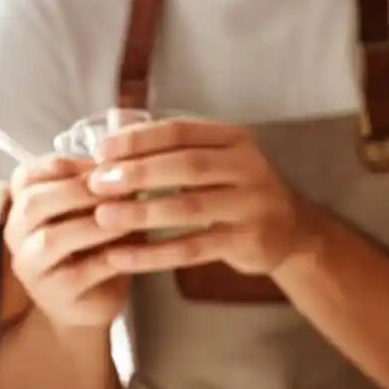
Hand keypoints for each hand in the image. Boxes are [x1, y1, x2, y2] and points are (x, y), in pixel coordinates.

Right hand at [4, 155, 133, 326]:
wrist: (93, 302)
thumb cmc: (94, 247)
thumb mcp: (93, 209)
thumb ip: (97, 185)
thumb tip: (125, 152)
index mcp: (22, 205)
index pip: (27, 175)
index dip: (64, 165)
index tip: (102, 164)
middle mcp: (17, 234)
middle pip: (34, 202)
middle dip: (79, 190)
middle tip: (120, 186)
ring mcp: (32, 267)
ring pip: (52, 238)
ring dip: (95, 223)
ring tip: (132, 215)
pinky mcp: (56, 294)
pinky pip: (79, 272)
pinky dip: (109, 256)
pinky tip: (137, 247)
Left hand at [88, 118, 311, 275]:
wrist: (290, 231)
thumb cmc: (237, 192)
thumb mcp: (218, 161)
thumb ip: (175, 152)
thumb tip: (112, 144)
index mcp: (235, 139)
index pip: (181, 131)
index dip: (139, 140)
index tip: (102, 151)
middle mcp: (249, 168)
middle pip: (186, 165)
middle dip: (137, 173)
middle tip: (97, 184)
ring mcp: (252, 205)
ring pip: (189, 207)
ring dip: (141, 213)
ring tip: (102, 218)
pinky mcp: (248, 242)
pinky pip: (193, 248)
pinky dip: (154, 254)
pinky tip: (123, 257)